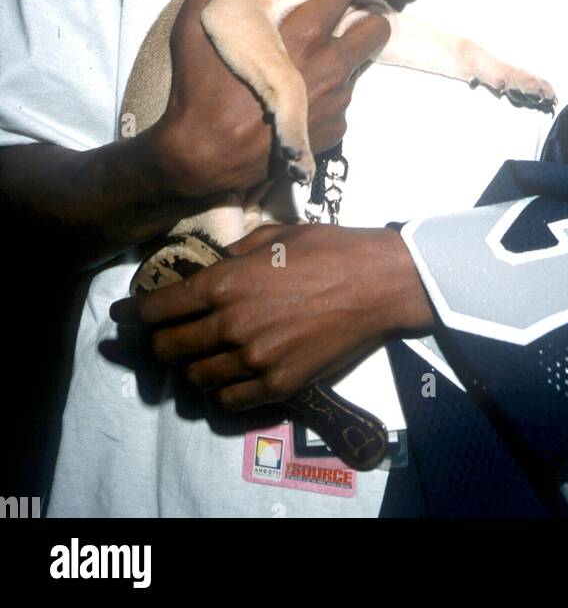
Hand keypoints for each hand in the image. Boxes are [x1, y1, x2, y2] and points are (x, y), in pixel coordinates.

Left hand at [109, 223, 434, 411]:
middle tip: (161, 338)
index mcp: (227, 282)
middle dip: (158, 343)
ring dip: (191, 368)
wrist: (378, 284)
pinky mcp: (279, 385)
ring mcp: (254, 359)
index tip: (120, 315)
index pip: (161, 306)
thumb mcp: (276, 235)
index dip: (133, 312)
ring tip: (198, 358)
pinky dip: (222, 392)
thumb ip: (238, 254)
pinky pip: (230, 401)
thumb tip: (217, 266)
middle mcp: (231, 324)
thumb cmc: (330, 249)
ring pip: (196, 378)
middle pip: (170, 347)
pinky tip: (229, 378)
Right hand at [148, 0, 390, 200]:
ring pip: (359, 68)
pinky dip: (332, 97)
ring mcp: (334, 104)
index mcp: (300, 38)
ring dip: (344, 61)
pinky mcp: (333, 133)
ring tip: (315, 62)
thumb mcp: (192, 26)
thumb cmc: (197, 88)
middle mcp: (327, 69)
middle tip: (345, 20)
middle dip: (366, 20)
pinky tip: (306, 97)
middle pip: (374, 31)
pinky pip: (346, 103)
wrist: (201, 158)